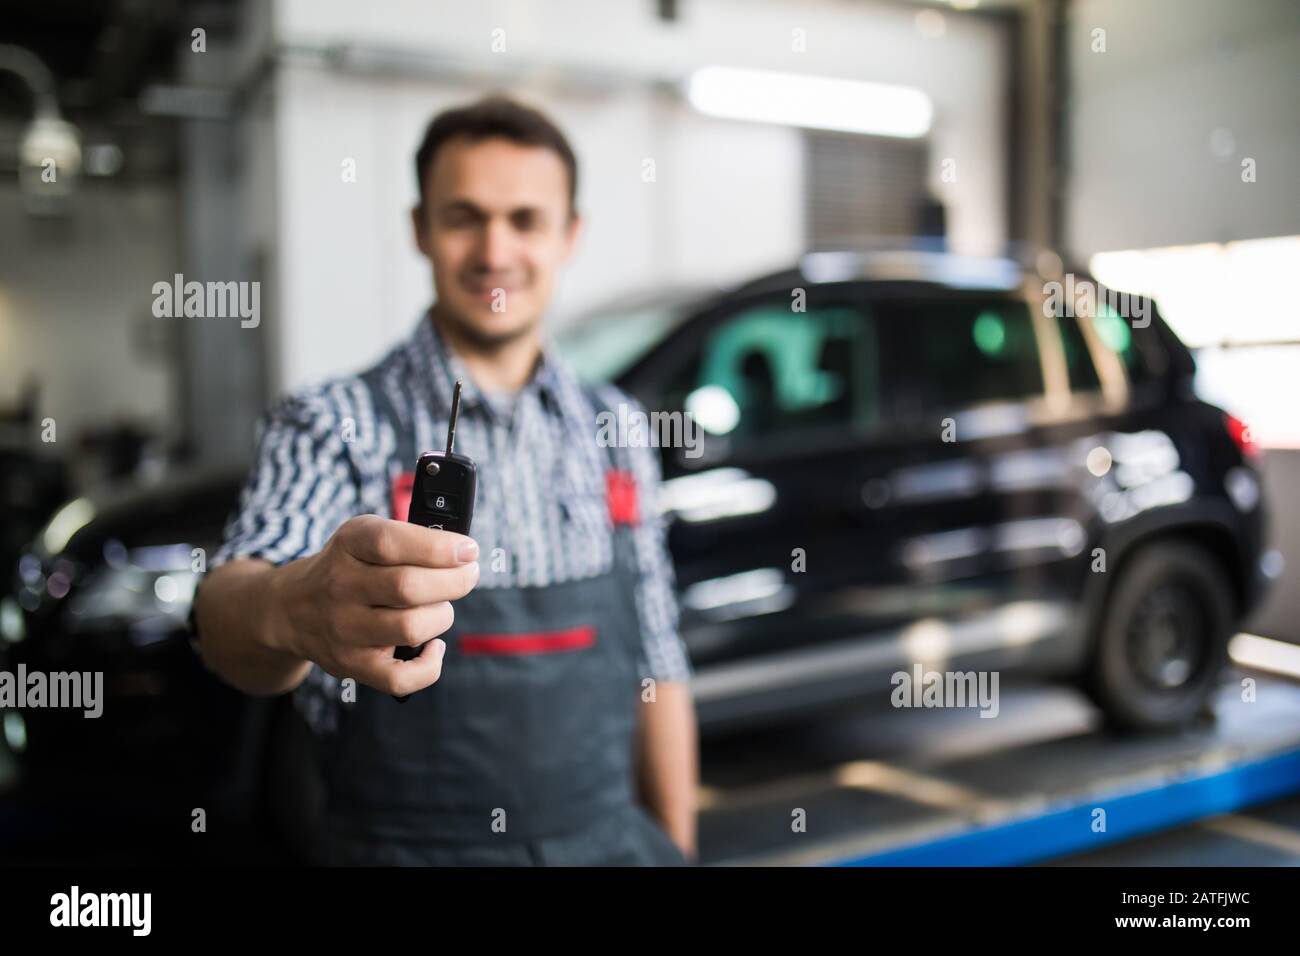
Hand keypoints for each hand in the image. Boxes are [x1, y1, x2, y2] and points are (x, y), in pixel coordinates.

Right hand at [272, 514, 479, 695]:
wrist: (291, 607)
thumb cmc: (348, 567)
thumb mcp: (365, 535)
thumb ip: (410, 537)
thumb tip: (463, 554)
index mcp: (349, 544)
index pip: (391, 543)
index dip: (439, 548)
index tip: (468, 551)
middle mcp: (340, 586)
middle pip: (408, 587)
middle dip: (454, 582)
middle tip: (466, 577)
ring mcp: (344, 630)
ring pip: (411, 628)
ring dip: (442, 616)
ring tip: (440, 608)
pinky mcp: (351, 665)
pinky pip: (400, 678)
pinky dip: (430, 666)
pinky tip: (433, 646)